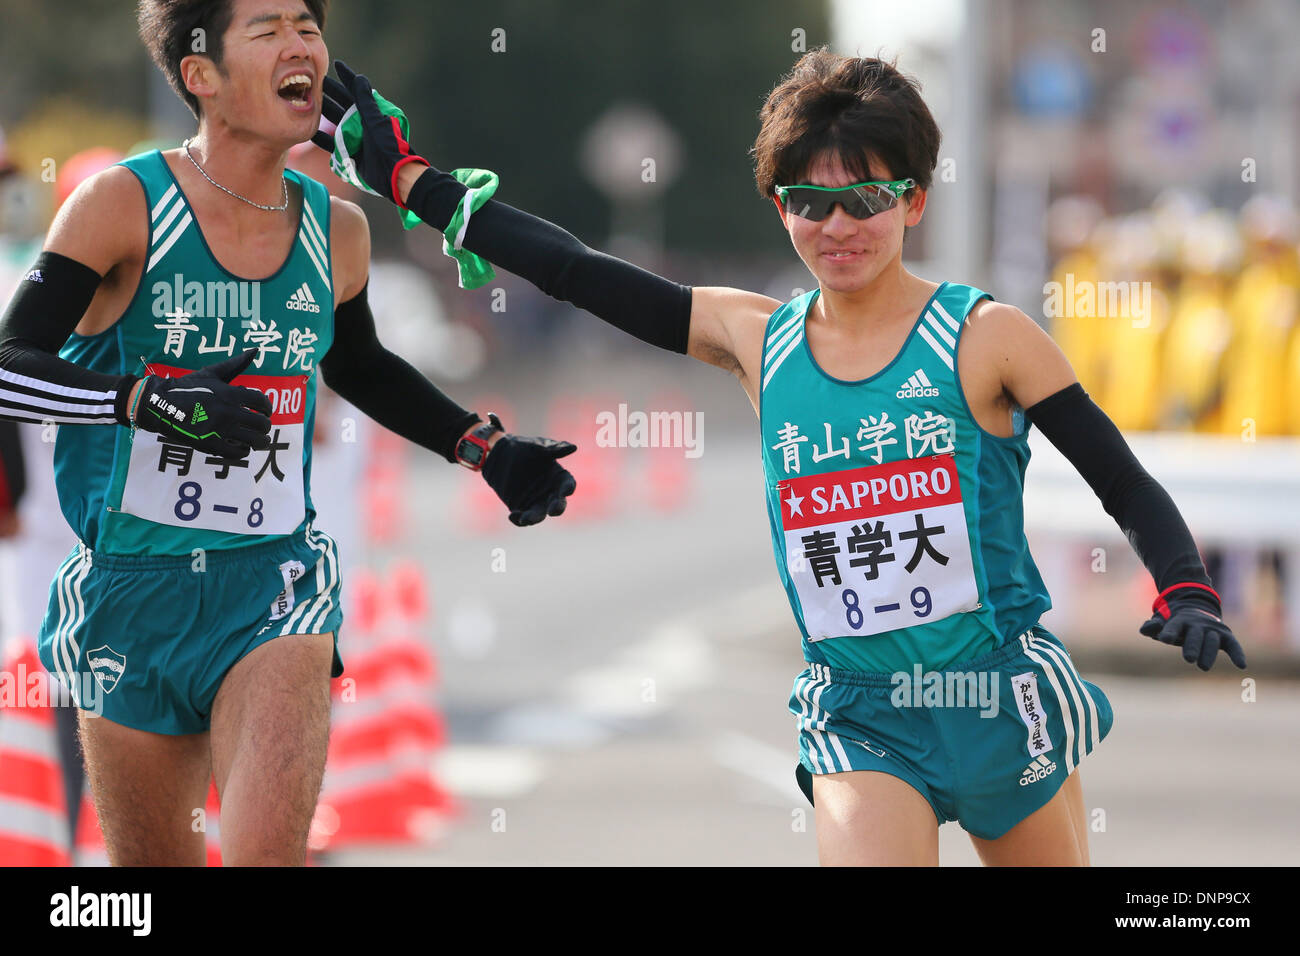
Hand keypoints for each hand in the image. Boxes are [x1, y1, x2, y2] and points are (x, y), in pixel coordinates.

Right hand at [132, 349, 272, 459]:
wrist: (159, 403)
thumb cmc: (187, 386)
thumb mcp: (211, 373)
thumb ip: (235, 364)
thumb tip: (255, 351)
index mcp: (230, 393)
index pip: (262, 402)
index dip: (267, 408)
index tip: (265, 412)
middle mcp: (227, 412)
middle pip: (262, 424)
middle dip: (265, 426)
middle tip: (262, 427)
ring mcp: (219, 430)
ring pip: (255, 441)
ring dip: (261, 441)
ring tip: (261, 440)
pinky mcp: (210, 445)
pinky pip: (238, 453)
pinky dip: (244, 451)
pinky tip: (242, 447)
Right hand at [312, 60, 427, 205]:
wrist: (394, 175)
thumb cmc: (388, 146)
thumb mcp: (375, 120)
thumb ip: (365, 101)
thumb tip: (359, 78)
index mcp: (370, 112)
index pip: (356, 90)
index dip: (347, 77)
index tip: (336, 64)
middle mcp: (361, 122)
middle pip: (341, 103)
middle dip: (328, 92)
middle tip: (311, 80)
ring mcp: (354, 136)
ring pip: (334, 121)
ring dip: (321, 112)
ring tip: (305, 101)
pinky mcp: (349, 152)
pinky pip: (331, 143)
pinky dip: (320, 137)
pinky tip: (307, 130)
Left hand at [481, 432, 577, 526]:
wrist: (500, 454)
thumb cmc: (523, 447)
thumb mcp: (538, 447)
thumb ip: (554, 449)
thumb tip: (573, 447)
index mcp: (558, 477)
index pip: (567, 484)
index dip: (568, 488)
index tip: (567, 491)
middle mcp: (550, 492)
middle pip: (557, 503)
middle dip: (557, 508)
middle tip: (553, 511)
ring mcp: (536, 501)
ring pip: (539, 514)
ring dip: (534, 518)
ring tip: (526, 518)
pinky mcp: (521, 507)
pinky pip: (522, 518)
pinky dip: (519, 520)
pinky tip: (513, 516)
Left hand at [1139, 584, 1246, 670]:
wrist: (1196, 608)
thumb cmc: (1174, 622)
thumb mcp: (1160, 621)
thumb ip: (1152, 627)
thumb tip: (1145, 629)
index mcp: (1179, 620)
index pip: (1174, 625)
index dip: (1169, 631)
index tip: (1164, 639)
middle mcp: (1197, 623)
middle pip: (1195, 634)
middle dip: (1192, 646)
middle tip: (1188, 659)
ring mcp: (1212, 629)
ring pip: (1212, 640)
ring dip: (1209, 653)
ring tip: (1203, 667)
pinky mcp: (1225, 636)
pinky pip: (1233, 644)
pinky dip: (1238, 653)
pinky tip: (1241, 665)